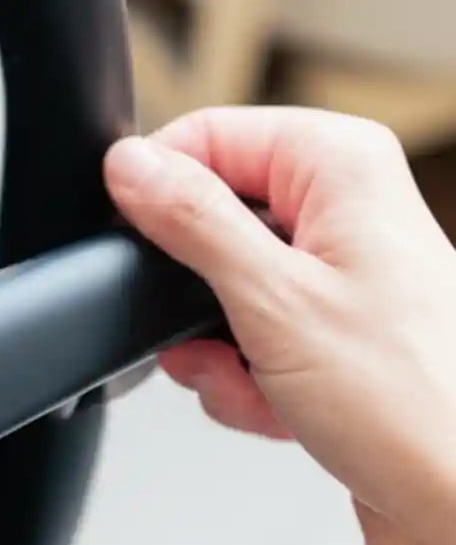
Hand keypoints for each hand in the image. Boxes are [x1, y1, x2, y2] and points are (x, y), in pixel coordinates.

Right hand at [103, 106, 455, 544]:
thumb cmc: (416, 407)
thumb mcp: (272, 299)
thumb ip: (191, 221)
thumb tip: (128, 164)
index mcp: (338, 166)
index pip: (207, 136)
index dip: (160, 193)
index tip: (145, 250)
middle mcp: (342, 211)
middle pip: (207, 221)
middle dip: (191, 296)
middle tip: (214, 336)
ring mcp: (336, 275)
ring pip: (218, 292)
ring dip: (218, 352)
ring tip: (259, 385)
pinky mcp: (328, 335)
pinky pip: (247, 340)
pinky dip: (247, 382)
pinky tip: (279, 409)